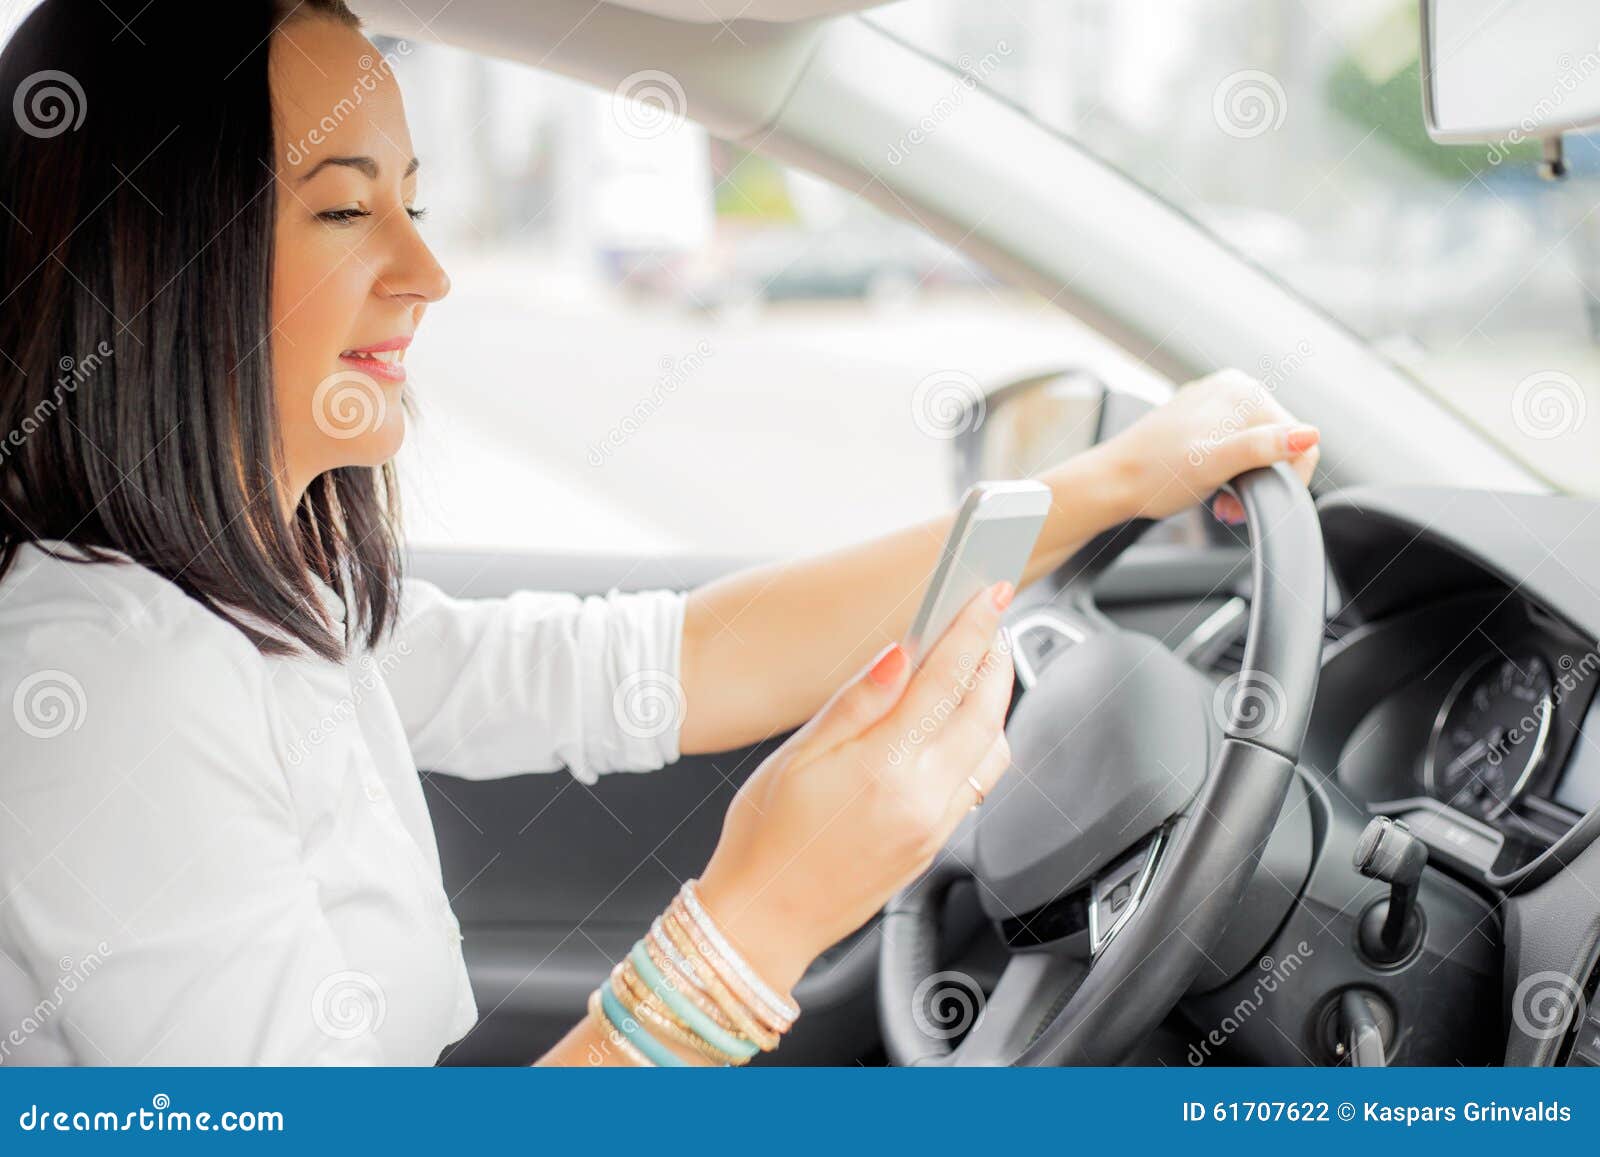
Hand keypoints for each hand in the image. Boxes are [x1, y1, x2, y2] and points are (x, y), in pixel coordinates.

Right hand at [695, 582, 1016, 996]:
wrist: (764, 920)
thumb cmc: (764, 840)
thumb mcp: (797, 757)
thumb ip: (857, 701)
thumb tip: (901, 653)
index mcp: (885, 770)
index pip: (946, 681)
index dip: (973, 630)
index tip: (991, 594)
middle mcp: (923, 801)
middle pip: (986, 713)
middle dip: (995, 661)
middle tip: (988, 624)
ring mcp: (934, 828)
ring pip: (992, 751)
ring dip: (993, 704)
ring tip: (973, 671)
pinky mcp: (934, 846)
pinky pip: (978, 784)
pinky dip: (979, 743)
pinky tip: (954, 727)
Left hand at [1094, 368, 1320, 523]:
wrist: (1111, 482)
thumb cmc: (1155, 476)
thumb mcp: (1214, 466)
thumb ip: (1260, 449)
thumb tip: (1308, 436)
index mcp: (1243, 392)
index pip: (1299, 438)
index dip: (1283, 479)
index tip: (1247, 504)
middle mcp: (1232, 387)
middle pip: (1278, 442)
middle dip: (1261, 479)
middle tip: (1227, 506)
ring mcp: (1214, 400)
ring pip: (1257, 445)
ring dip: (1245, 478)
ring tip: (1218, 497)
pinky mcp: (1201, 416)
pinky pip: (1234, 443)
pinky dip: (1229, 468)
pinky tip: (1208, 481)